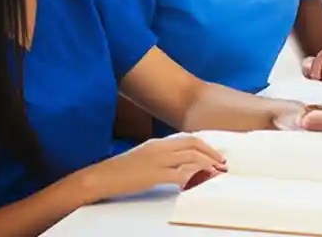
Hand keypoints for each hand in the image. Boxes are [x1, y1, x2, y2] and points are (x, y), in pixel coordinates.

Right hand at [77, 135, 226, 201]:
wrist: (99, 178)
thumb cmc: (120, 171)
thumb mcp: (143, 157)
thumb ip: (161, 156)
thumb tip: (179, 162)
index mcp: (158, 143)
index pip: (188, 139)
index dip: (206, 146)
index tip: (216, 156)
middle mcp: (160, 148)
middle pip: (194, 146)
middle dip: (212, 155)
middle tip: (223, 165)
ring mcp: (157, 160)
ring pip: (191, 158)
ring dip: (208, 166)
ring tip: (217, 174)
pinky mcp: (154, 174)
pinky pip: (180, 174)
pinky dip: (194, 177)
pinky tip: (201, 182)